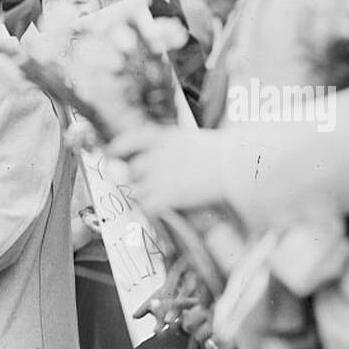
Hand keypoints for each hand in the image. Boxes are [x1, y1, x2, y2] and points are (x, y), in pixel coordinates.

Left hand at [106, 126, 226, 212]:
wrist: (236, 165)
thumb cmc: (218, 154)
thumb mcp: (188, 139)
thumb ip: (164, 148)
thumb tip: (144, 160)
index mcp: (161, 137)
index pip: (126, 141)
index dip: (116, 150)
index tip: (112, 156)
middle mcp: (154, 156)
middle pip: (131, 172)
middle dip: (137, 180)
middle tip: (152, 185)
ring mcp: (158, 177)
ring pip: (136, 191)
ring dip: (145, 197)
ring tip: (163, 198)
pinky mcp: (165, 197)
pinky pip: (147, 207)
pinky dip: (151, 211)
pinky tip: (162, 210)